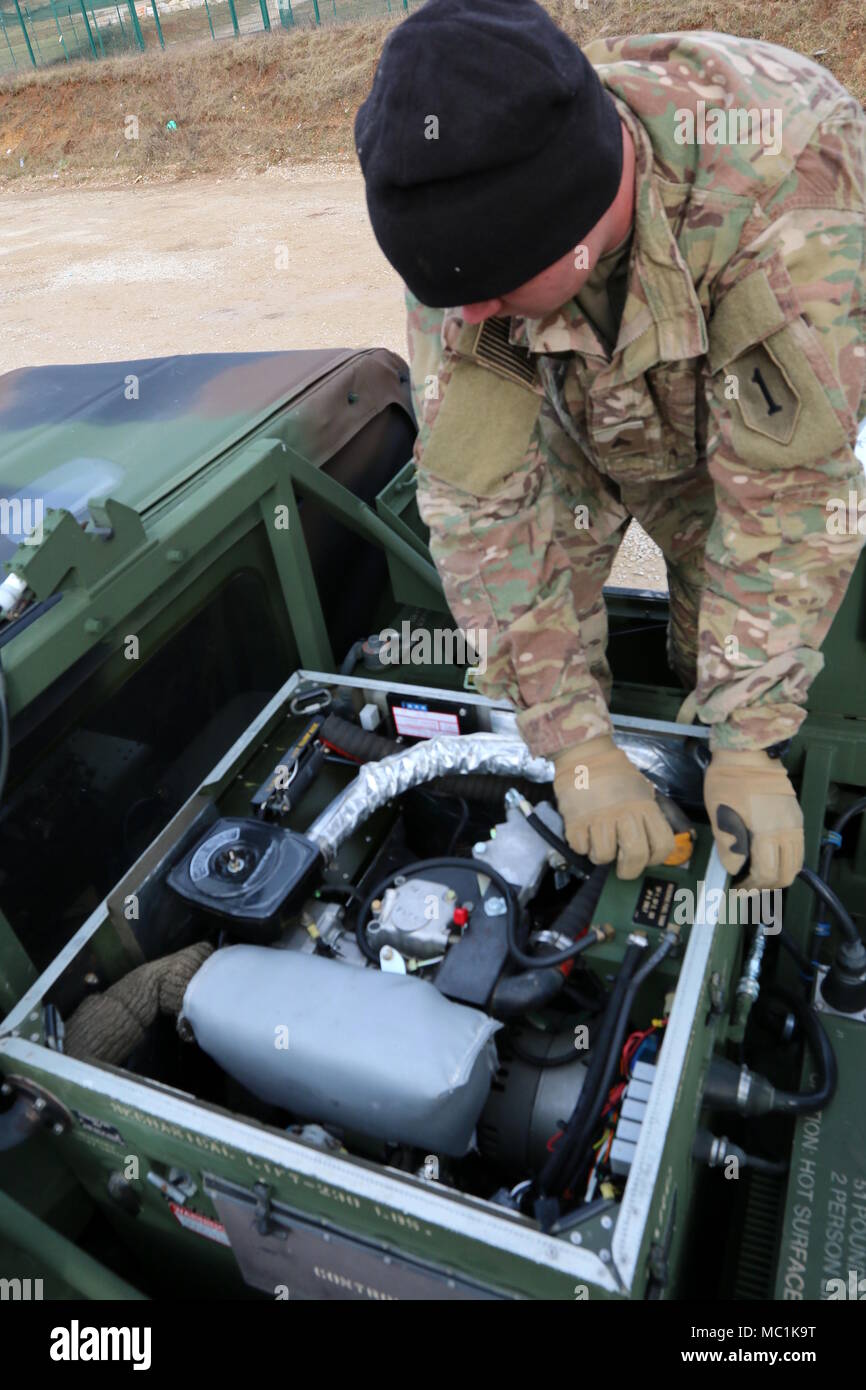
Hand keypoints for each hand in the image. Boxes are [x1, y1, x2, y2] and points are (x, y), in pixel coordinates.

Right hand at [552, 735, 674, 878]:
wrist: (584, 757)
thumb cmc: (615, 776)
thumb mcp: (642, 791)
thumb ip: (648, 816)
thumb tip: (652, 844)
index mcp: (645, 807)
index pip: (662, 845)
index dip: (656, 859)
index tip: (648, 859)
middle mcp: (625, 814)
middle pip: (635, 856)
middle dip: (629, 870)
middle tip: (624, 869)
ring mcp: (599, 818)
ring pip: (604, 856)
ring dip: (601, 856)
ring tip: (600, 844)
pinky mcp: (576, 821)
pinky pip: (581, 848)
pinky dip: (582, 846)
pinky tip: (584, 834)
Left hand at [704, 749, 802, 888]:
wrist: (747, 752)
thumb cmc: (727, 780)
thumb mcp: (718, 812)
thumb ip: (729, 844)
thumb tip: (735, 869)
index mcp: (766, 828)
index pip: (766, 871)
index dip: (751, 885)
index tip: (737, 888)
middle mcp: (787, 828)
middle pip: (786, 873)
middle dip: (766, 885)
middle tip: (747, 887)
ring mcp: (795, 822)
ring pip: (796, 863)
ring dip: (778, 875)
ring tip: (758, 876)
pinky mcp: (797, 816)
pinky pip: (797, 848)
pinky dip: (786, 860)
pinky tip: (768, 859)